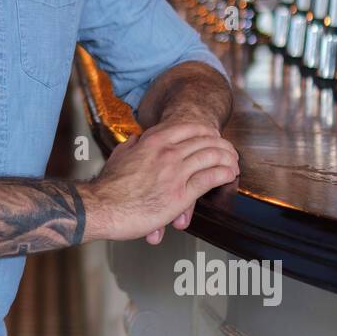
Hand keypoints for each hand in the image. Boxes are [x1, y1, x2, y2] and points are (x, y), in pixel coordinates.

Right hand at [81, 121, 239, 244]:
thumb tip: (135, 138)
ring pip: (212, 157)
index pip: (189, 128)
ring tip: (234, 163)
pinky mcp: (180, 194)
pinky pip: (210, 178)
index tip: (213, 137)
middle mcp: (167, 152)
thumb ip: (131, 145)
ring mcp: (175, 172)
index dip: (206, 132)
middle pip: (205, 141)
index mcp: (153, 141)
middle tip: (230, 151)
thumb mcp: (119, 155)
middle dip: (222, 145)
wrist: (102, 206)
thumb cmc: (108, 186)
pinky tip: (229, 175)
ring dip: (228, 159)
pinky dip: (224, 174)